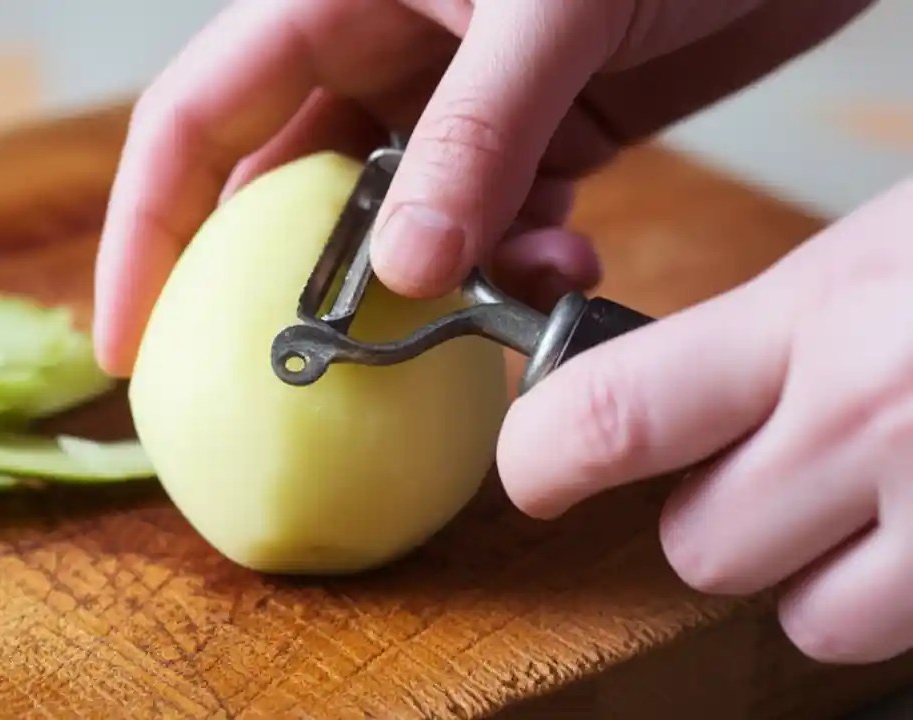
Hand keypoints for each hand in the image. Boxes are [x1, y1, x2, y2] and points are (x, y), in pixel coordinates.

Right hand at [92, 0, 873, 375]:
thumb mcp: (552, 9)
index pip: (191, 119)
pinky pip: (494, 221)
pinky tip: (559, 270)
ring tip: (491, 304)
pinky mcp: (537, 130)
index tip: (130, 340)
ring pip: (398, 222)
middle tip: (307, 372)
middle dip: (293, 284)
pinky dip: (514, 264)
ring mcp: (455, 98)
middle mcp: (377, 49)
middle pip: (284, 188)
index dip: (144, 232)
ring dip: (435, 282)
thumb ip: (474, 138)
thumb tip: (403, 273)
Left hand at [499, 177, 912, 663]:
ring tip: (881, 492)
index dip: (546, 454)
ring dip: (816, 571)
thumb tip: (662, 397)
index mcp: (827, 312)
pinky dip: (897, 601)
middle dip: (719, 513)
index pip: (610, 414)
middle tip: (777, 456)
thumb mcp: (889, 248)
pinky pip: (892, 644)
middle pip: (700, 544)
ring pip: (804, 614)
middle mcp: (882, 423)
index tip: (535, 466)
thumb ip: (776, 325)